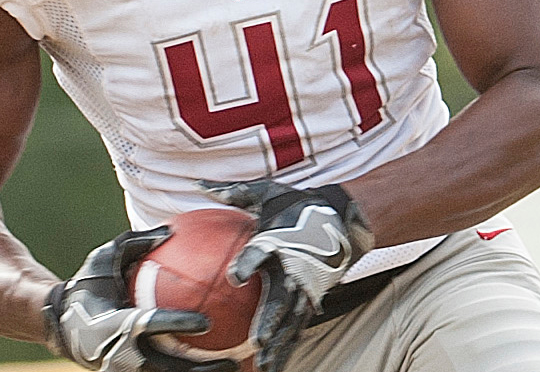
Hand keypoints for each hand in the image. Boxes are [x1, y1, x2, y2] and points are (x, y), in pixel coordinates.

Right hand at [43, 227, 238, 371]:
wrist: (59, 325)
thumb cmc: (87, 286)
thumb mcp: (104, 259)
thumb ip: (136, 244)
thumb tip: (171, 229)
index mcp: (115, 323)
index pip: (150, 326)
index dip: (178, 325)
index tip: (206, 322)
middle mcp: (121, 354)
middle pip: (167, 368)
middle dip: (200, 369)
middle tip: (233, 361)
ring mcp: (124, 371)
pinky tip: (216, 369)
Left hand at [199, 179, 373, 371]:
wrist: (342, 219)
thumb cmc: (297, 204)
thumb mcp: (267, 193)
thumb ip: (232, 192)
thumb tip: (197, 185)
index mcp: (281, 240)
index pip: (264, 251)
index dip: (249, 262)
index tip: (235, 275)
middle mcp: (295, 268)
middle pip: (282, 298)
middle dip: (270, 319)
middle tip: (257, 339)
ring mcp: (306, 288)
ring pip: (292, 321)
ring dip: (280, 344)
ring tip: (265, 365)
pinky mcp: (311, 301)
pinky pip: (297, 327)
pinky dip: (286, 348)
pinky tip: (273, 367)